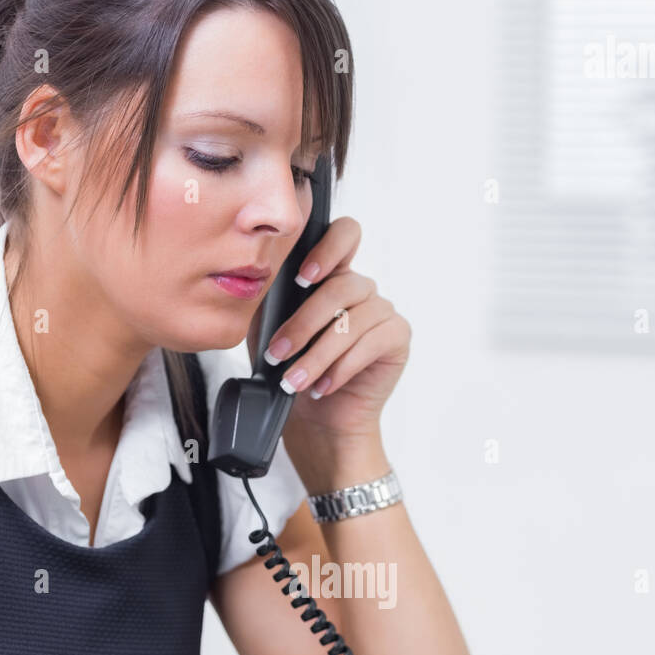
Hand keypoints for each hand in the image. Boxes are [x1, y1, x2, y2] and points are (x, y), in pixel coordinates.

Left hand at [250, 216, 411, 443]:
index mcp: (333, 276)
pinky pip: (371, 343)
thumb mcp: (269, 330)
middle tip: (277, 354)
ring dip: (317, 356)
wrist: (317, 420)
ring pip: (352, 322)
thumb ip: (269, 300)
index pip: (344, 234)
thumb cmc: (292, 371)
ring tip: (294, 382)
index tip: (301, 278)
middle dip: (303, 324)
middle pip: (340, 288)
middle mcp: (362, 289)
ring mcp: (383, 311)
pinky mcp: (397, 337)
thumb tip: (257, 280)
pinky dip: (342, 368)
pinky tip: (323, 387)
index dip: (328, 247)